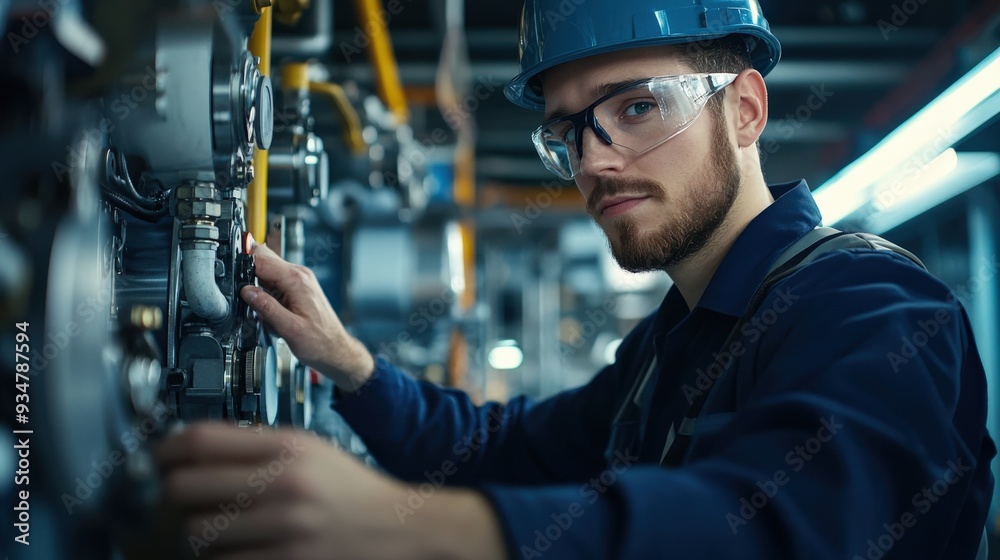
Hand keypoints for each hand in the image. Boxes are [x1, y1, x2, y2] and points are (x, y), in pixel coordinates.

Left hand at [155, 423, 506, 559]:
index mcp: (290, 447)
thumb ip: (261, 445)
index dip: (165, 446)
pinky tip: (234, 548)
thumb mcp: (312, 449)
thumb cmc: (353, 489)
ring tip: (211, 525)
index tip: (158, 453)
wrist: (399, 528)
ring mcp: (284, 528)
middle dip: (173, 491)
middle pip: (185, 485)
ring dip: (196, 531)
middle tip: (177, 493)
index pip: (201, 439)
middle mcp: (284, 484)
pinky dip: (221, 558)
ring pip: (196, 532)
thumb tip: (195, 447)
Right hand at [240, 241, 372, 391]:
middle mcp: (300, 275)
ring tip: (265, 311)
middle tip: (248, 299)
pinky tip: (273, 313)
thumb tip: (246, 292)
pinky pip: (274, 283)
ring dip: (259, 288)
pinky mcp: (298, 288)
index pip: (262, 260)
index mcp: (297, 280)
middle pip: (264, 259)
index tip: (232, 278)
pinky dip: (267, 295)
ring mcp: (300, 280)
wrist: (335, 350)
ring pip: (267, 272)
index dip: (244, 266)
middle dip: (250, 276)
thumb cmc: (319, 342)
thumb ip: (266, 307)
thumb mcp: (288, 328)